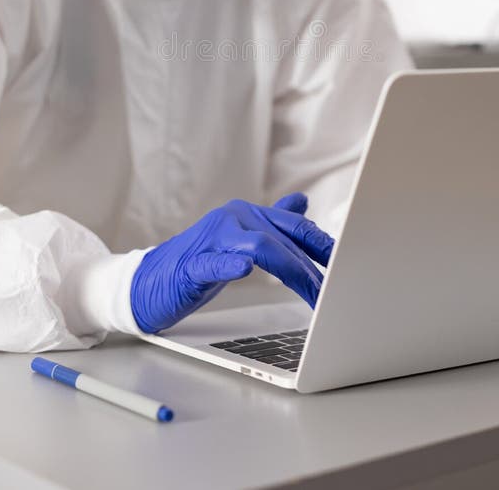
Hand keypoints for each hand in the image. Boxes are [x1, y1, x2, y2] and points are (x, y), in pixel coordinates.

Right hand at [129, 192, 333, 333]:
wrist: (148, 281)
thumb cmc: (197, 263)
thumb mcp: (239, 240)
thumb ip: (271, 224)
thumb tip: (303, 202)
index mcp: (247, 214)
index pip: (295, 225)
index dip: (324, 244)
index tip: (350, 264)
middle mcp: (233, 218)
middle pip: (283, 241)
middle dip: (314, 269)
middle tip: (336, 295)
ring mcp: (212, 239)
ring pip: (259, 248)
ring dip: (291, 271)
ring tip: (313, 295)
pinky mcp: (191, 264)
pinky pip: (214, 263)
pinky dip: (230, 266)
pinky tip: (244, 271)